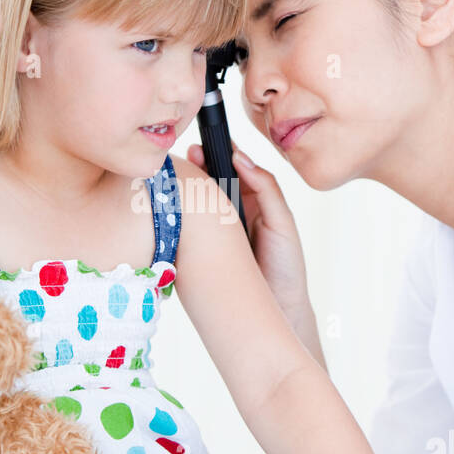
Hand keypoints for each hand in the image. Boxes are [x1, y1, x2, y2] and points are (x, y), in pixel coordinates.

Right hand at [186, 142, 312, 316]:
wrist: (278, 309)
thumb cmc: (286, 265)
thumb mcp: (281, 221)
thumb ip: (266, 188)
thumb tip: (240, 158)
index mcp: (250, 201)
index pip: (228, 170)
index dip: (215, 155)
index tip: (202, 144)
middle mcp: (228, 214)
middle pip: (206, 184)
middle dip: (195, 168)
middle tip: (185, 158)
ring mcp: (212, 233)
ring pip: (193, 206)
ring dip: (182, 192)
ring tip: (173, 178)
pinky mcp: (199, 252)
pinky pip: (185, 231)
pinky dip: (176, 219)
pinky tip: (167, 210)